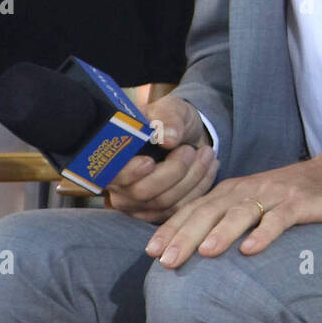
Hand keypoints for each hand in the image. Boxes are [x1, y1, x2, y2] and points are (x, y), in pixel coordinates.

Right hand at [102, 94, 218, 223]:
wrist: (186, 137)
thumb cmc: (170, 121)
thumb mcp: (169, 108)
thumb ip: (167, 117)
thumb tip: (168, 138)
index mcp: (111, 159)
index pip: (112, 174)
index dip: (129, 172)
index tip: (150, 162)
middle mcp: (119, 187)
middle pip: (142, 192)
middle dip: (173, 171)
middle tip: (189, 150)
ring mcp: (138, 205)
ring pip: (165, 202)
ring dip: (192, 177)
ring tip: (207, 153)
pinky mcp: (159, 214)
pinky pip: (180, 209)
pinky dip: (200, 187)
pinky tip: (210, 167)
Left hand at [144, 147, 321, 267]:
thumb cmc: (292, 197)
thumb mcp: (255, 204)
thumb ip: (229, 219)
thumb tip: (195, 251)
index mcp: (233, 190)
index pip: (195, 208)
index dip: (172, 228)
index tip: (152, 252)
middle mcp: (248, 189)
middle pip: (210, 210)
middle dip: (186, 235)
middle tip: (166, 261)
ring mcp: (274, 194)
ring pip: (241, 212)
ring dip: (221, 232)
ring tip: (204, 253)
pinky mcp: (299, 202)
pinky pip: (279, 218)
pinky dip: (264, 233)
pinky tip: (251, 250)